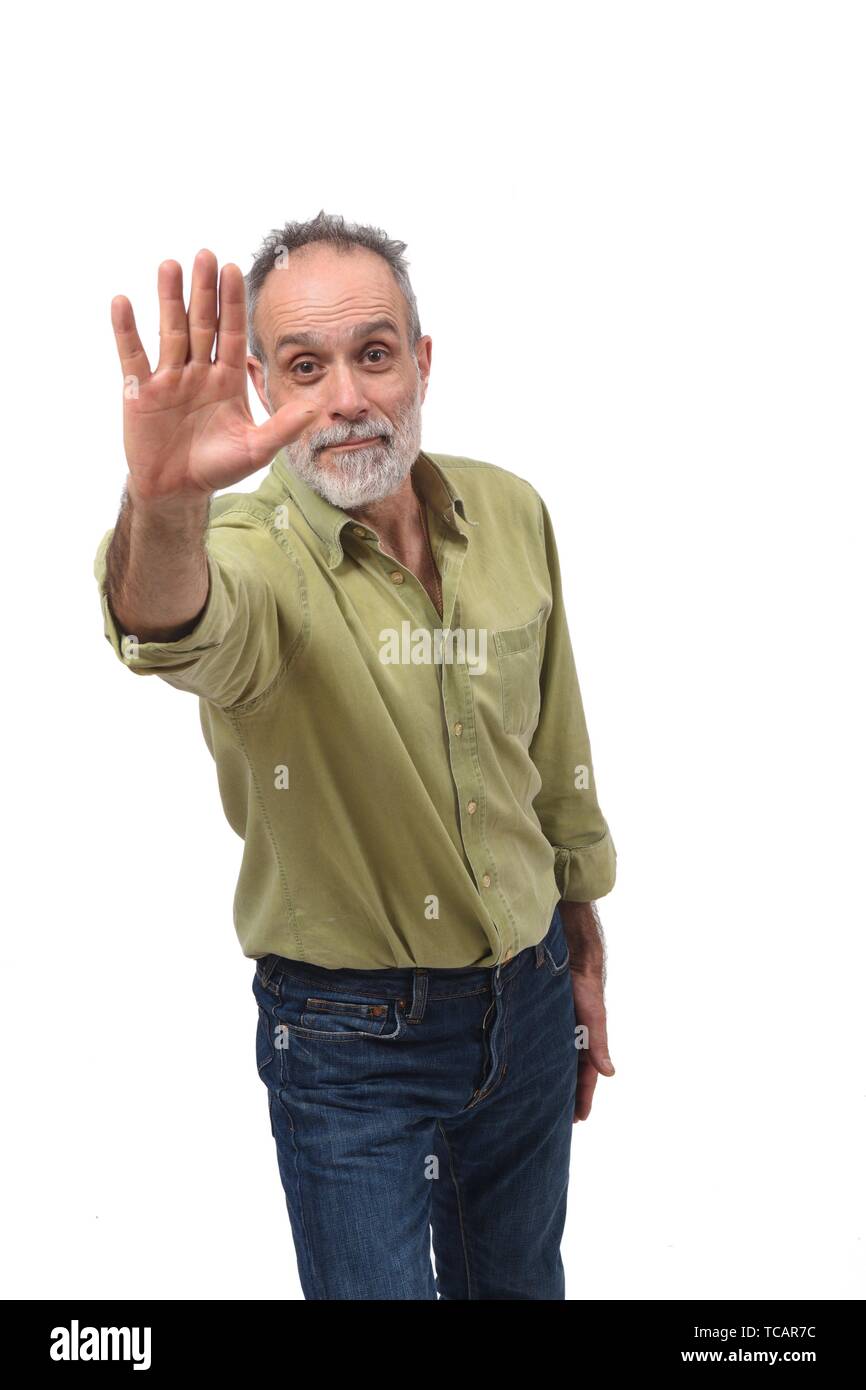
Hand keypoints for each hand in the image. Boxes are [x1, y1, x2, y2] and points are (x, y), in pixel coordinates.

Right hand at [111, 250, 315, 502]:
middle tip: (206, 254)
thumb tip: (315, 409)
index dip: (232, 304)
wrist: (177, 490)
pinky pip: (133, 355)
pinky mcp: (140, 391)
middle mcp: (198, 372)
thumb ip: (282, 427)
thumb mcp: (256, 449)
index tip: (234, 270)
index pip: (231, 334)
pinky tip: (123, 302)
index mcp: (226, 379)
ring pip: (170, 331)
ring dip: (168, 299)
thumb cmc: (216, 467)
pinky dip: (126, 330)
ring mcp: (168, 379)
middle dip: (204, 291)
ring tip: (170, 265)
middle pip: (201, 324)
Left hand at [558, 899, 615, 1123]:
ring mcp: (556, 1027)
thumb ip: (599, 1042)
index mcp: (587, 1039)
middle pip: (568, 1071)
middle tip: (555, 1119)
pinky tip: (525, 1069)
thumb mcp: (592, 1015)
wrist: (566, 950)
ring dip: (549, 1078)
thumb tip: (609, 1073)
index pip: (585, 1075)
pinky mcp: (540, 1016)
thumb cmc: (583, 983)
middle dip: (565, 1094)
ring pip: (552, 1060)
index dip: (582, 1097)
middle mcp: (571, 1035)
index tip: (579, 1119)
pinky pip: (539, 1043)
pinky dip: (537, 1059)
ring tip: (539, 1101)